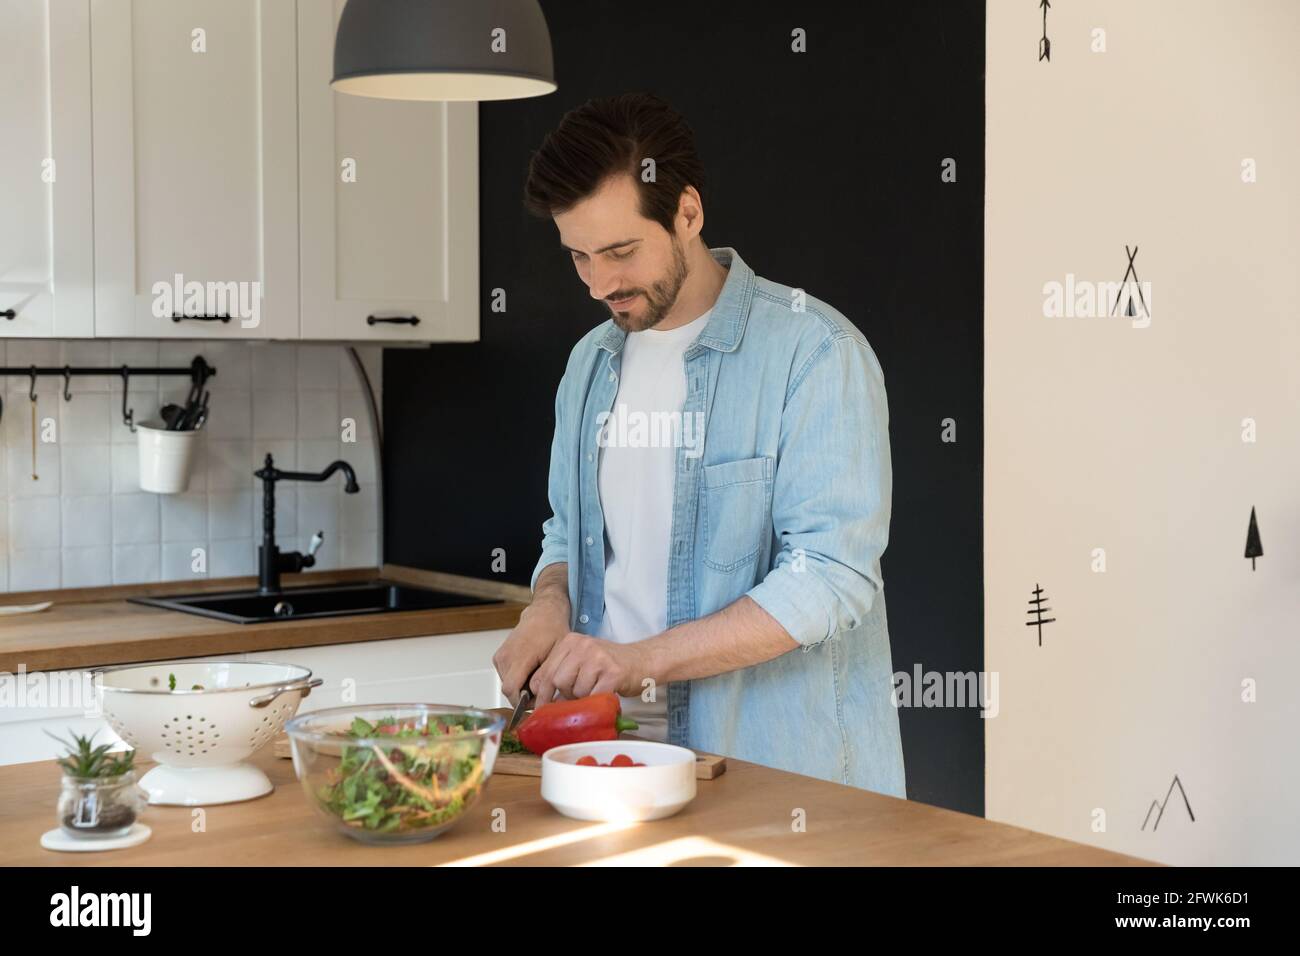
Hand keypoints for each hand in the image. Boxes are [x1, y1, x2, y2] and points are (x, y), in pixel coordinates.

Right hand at [493, 598, 569, 705]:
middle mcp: (506, 656)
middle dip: (523, 696)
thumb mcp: (557, 655)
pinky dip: (516, 679)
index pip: (511, 689)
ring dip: (520, 687)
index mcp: (521, 655)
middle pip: (508, 690)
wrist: (542, 614)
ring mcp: (500, 656)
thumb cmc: (553, 631)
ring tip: (537, 678)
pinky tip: (530, 672)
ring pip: (506, 684)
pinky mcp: (498, 657)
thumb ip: (547, 678)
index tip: (537, 703)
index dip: (522, 702)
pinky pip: (505, 676)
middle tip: (541, 691)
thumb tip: (541, 698)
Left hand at [531, 632, 648, 704]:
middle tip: (579, 698)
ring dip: (584, 699)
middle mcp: (583, 646)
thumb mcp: (581, 660)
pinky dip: (597, 702)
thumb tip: (539, 697)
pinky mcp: (613, 673)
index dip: (541, 694)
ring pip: (576, 691)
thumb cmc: (610, 665)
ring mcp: (598, 658)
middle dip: (565, 696)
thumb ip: (561, 672)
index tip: (541, 709)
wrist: (644, 660)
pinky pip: (594, 697)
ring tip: (596, 690)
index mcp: (570, 641)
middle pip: (558, 681)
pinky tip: (604, 694)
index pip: (545, 672)